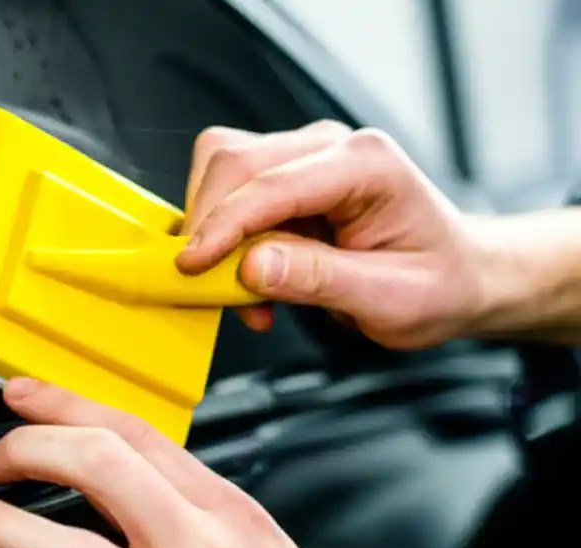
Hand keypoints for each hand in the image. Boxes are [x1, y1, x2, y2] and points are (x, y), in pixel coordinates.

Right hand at [175, 120, 494, 349]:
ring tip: (242, 290)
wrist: (458, 277)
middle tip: (209, 287)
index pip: (274, 184)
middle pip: (234, 162)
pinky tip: (251, 277)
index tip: (190, 265)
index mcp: (367, 164)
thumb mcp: (391, 299)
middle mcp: (331, 146)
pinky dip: (223, 238)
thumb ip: (320, 280)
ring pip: (221, 171)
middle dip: (208, 224)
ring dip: (213, 230)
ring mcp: (305, 156)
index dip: (224, 225)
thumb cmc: (437, 284)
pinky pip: (228, 194)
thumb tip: (252, 267)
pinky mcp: (284, 176)